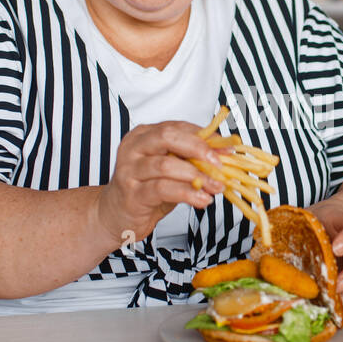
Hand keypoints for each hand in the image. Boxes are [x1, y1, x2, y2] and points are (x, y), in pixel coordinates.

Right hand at [96, 122, 224, 248]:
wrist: (115, 215)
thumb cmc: (146, 189)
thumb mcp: (171, 169)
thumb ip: (192, 159)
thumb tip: (225, 153)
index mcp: (144, 135)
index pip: (178, 126)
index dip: (205, 136)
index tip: (227, 149)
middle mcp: (134, 148)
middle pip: (168, 137)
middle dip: (199, 149)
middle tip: (219, 164)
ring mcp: (129, 170)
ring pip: (166, 165)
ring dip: (197, 176)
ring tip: (215, 187)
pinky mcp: (131, 194)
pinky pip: (162, 189)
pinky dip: (186, 193)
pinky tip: (201, 199)